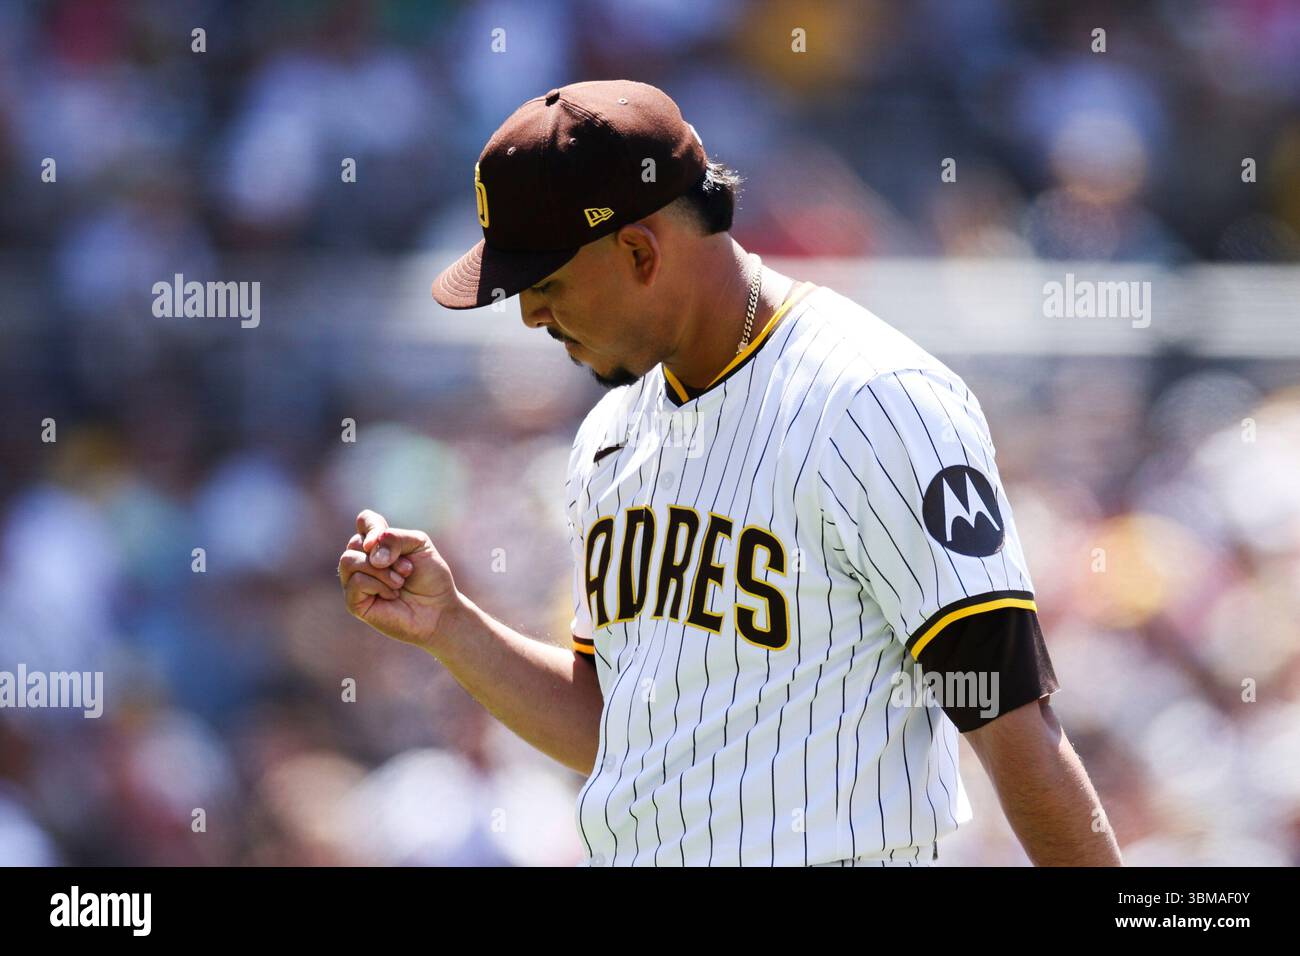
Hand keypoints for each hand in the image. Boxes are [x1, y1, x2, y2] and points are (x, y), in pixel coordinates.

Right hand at [337, 509, 460, 650]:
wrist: (438, 610)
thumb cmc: (430, 577)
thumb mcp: (419, 545)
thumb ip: (395, 538)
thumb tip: (370, 553)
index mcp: (378, 544)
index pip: (364, 521)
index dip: (373, 526)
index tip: (386, 537)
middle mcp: (363, 560)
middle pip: (355, 542)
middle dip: (386, 554)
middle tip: (407, 570)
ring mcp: (355, 581)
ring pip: (349, 560)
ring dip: (381, 570)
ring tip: (400, 582)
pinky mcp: (354, 602)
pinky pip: (356, 581)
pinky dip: (379, 585)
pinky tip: (392, 595)